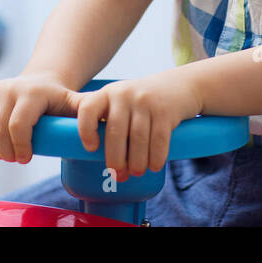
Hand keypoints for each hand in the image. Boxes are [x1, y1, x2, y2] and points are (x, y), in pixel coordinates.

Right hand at [0, 72, 81, 164]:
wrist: (41, 80)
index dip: (20, 147)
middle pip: (1, 131)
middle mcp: (10, 88)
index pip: (19, 126)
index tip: (26, 158)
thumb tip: (100, 131)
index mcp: (32, 93)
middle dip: (7, 152)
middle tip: (16, 160)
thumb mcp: (73, 103)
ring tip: (5, 156)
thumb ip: (86, 113)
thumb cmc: (58, 99)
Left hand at [74, 70, 203, 182]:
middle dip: (116, 159)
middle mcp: (125, 94)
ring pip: (138, 138)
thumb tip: (100, 162)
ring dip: (137, 161)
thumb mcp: (120, 103)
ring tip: (137, 172)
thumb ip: (106, 123)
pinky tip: (154, 166)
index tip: (91, 149)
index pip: (88, 109)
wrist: (176, 87)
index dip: (86, 130)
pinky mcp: (165, 110)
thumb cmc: (139, 104)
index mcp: (107, 94)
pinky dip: (156, 157)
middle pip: (116, 131)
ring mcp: (146, 101)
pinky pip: (159, 139)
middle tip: (118, 175)